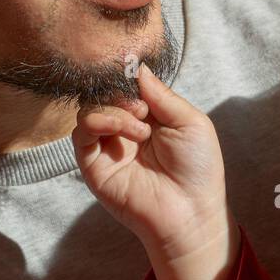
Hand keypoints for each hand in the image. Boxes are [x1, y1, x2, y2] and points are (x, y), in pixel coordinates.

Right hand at [72, 63, 230, 262]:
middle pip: (104, 94)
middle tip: (143, 108)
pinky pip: (81, 133)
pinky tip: (128, 131)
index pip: (125, 86)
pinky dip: (101, 121)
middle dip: (121, 93)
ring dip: (115, 109)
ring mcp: (107, 147)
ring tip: (141, 127)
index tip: (134, 71)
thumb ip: (162, 94)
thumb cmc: (198, 168)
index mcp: (147, 118)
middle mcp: (123, 130)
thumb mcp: (190, 121)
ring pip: (89, 109)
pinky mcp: (93, 166)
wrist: (191, 211)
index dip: (127, 77)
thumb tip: (137, 67)